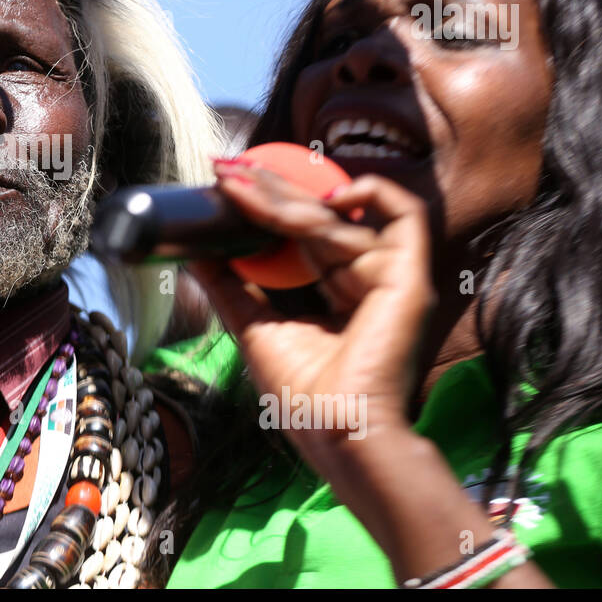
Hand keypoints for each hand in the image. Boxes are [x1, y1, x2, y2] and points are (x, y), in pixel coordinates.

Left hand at [188, 159, 434, 468]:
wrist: (333, 430)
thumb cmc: (299, 394)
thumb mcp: (251, 325)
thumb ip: (228, 285)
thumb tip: (193, 248)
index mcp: (332, 288)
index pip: (300, 230)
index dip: (265, 202)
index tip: (224, 182)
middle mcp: (361, 276)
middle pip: (315, 215)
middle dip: (268, 188)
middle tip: (225, 171)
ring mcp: (386, 275)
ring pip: (338, 215)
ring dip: (288, 197)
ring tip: (242, 189)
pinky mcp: (408, 278)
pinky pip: (407, 216)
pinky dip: (374, 192)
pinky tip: (329, 195)